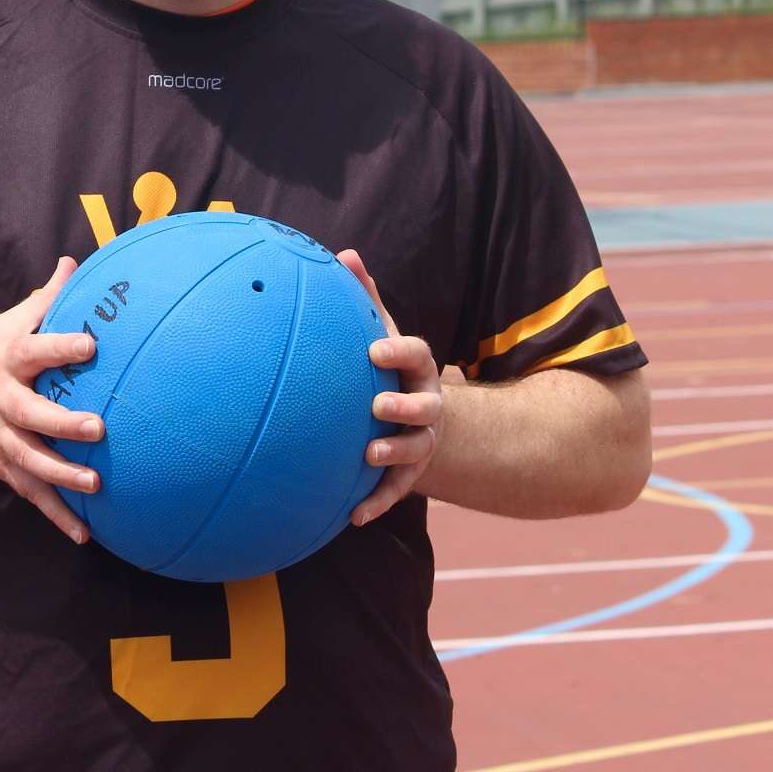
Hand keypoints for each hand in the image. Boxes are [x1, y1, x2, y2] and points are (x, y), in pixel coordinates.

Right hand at [0, 256, 104, 542]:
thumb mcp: (0, 325)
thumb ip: (42, 299)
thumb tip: (74, 263)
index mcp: (5, 360)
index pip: (35, 349)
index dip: (61, 346)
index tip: (90, 344)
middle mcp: (0, 399)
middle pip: (33, 412)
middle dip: (63, 421)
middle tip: (97, 427)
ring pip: (31, 459)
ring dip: (63, 474)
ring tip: (95, 483)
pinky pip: (29, 491)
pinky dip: (56, 514)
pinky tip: (83, 533)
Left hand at [337, 249, 442, 526]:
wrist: (412, 418)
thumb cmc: (386, 368)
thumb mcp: (381, 333)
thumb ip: (365, 299)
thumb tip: (345, 253)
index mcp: (417, 368)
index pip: (417, 354)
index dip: (398, 353)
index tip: (374, 349)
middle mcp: (427, 404)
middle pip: (424, 405)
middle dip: (404, 406)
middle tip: (377, 406)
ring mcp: (421, 441)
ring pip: (415, 450)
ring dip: (394, 452)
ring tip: (368, 453)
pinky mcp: (409, 473)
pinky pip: (396, 491)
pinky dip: (377, 504)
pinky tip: (352, 517)